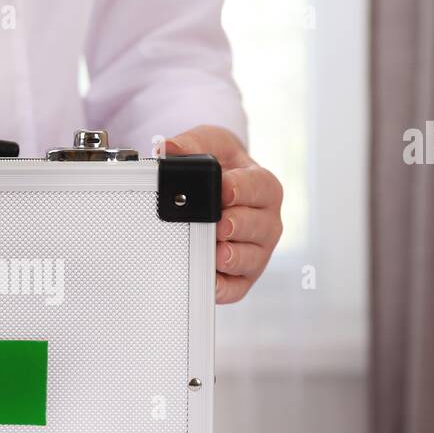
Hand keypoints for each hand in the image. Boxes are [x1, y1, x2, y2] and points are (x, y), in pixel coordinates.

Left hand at [164, 126, 282, 303]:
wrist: (220, 188)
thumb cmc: (220, 167)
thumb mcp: (209, 145)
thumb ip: (190, 144)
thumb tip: (166, 148)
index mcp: (263, 187)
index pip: (260, 188)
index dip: (243, 189)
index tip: (224, 189)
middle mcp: (266, 221)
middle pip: (261, 226)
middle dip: (239, 226)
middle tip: (219, 225)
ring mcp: (257, 250)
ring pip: (252, 258)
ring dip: (234, 258)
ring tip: (217, 254)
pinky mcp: (243, 275)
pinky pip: (237, 287)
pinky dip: (224, 288)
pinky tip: (210, 282)